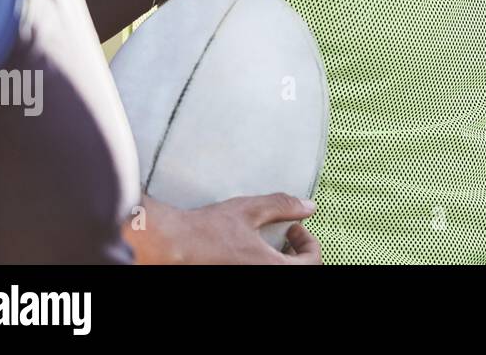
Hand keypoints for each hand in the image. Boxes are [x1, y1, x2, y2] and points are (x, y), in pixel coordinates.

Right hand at [130, 193, 320, 264]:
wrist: (173, 245)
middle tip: (288, 235)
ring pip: (281, 274)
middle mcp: (262, 278)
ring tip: (272, 243)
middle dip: (300, 253)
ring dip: (284, 260)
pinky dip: (267, 263)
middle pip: (300, 272)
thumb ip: (283, 206)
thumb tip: (308, 207)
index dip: (309, 243)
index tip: (295, 229)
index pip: (312, 263)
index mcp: (271, 267)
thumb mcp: (251, 210)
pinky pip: (262, 272)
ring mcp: (248, 279)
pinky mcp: (233, 276)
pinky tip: (252, 251)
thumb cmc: (208, 230)